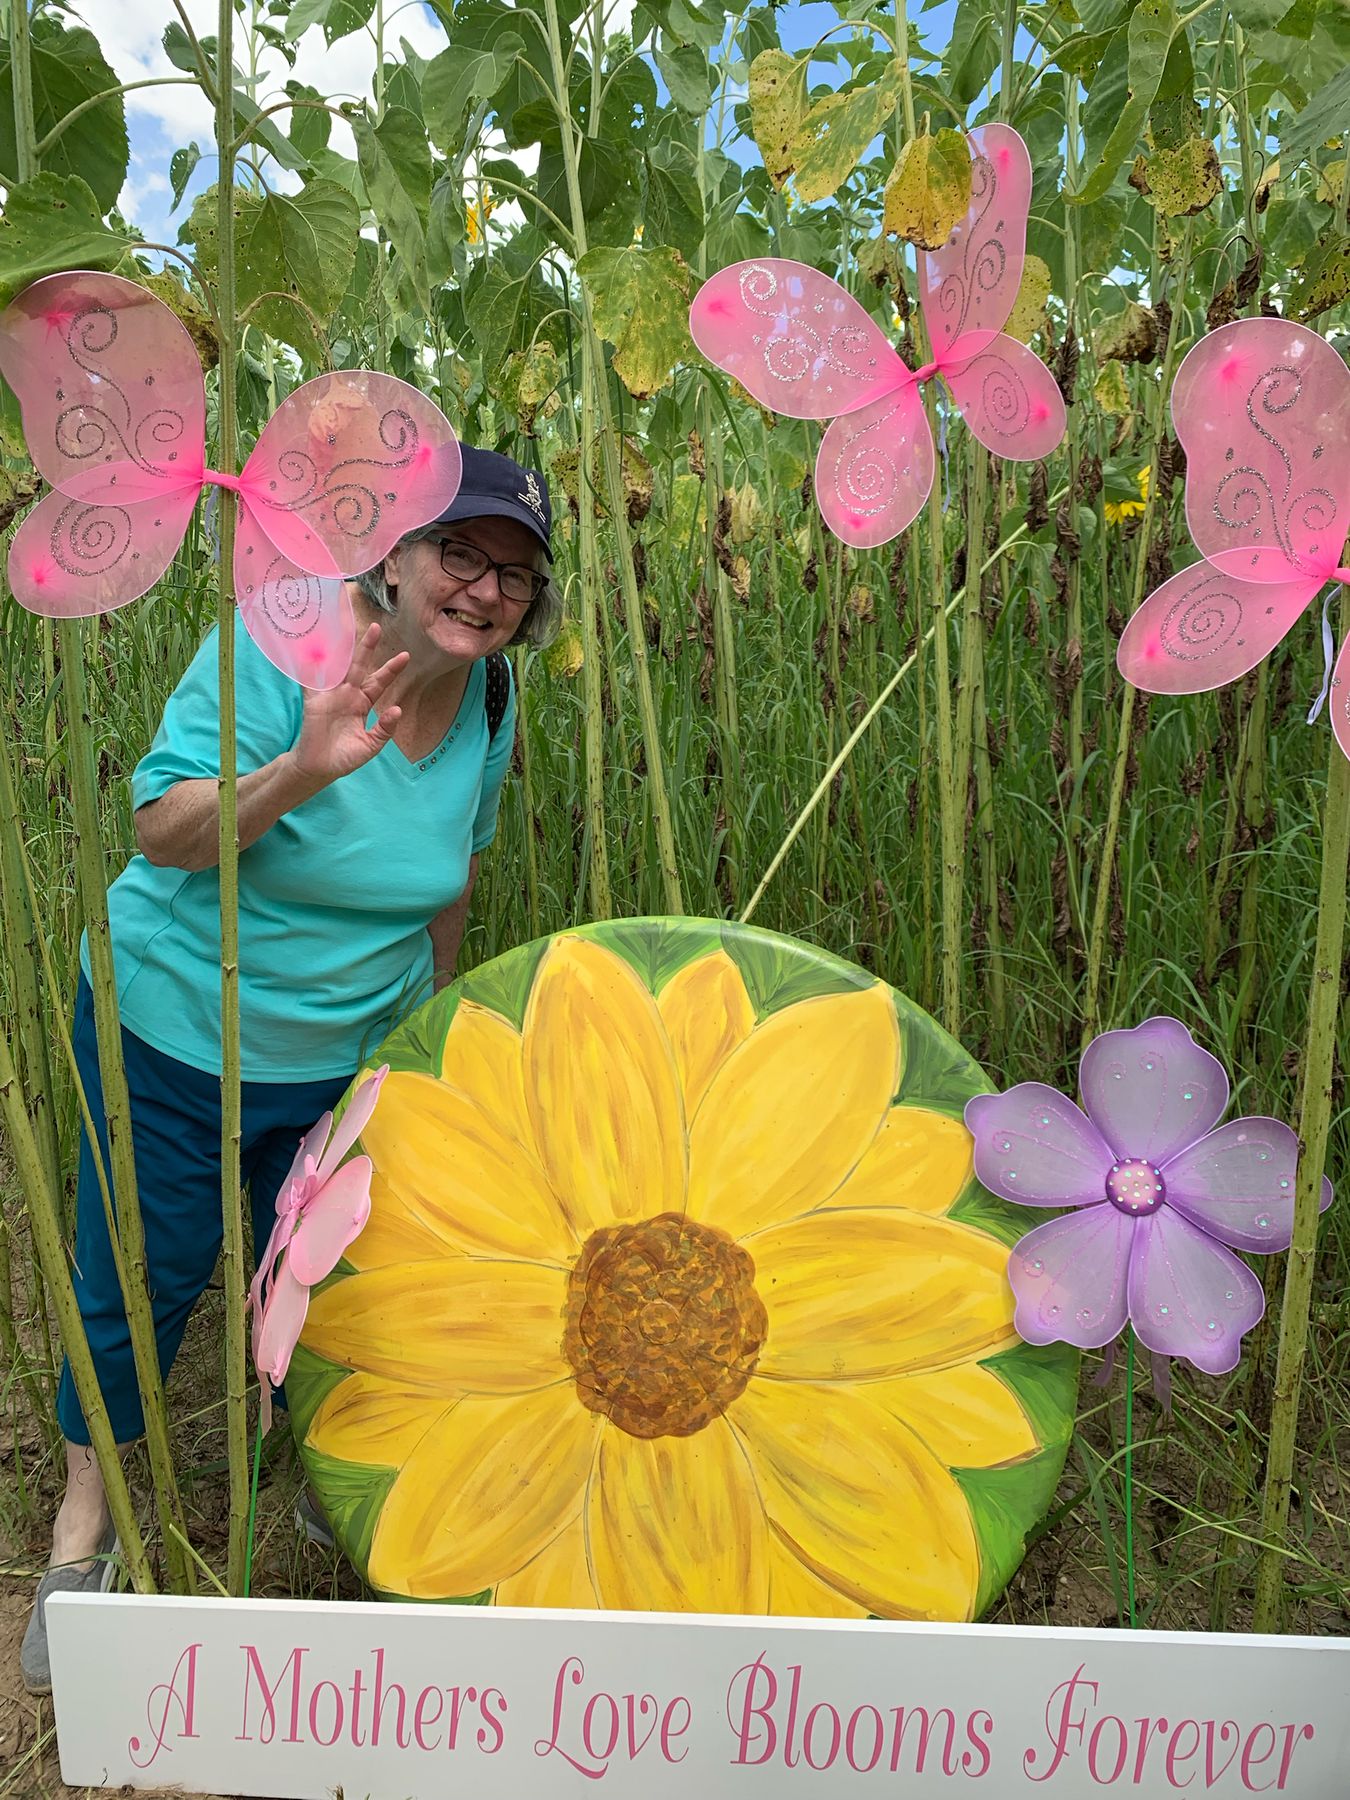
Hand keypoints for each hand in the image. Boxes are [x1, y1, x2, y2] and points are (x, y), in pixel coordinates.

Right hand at [289, 621, 408, 784]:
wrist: (319, 769)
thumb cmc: (345, 757)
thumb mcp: (371, 745)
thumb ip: (384, 729)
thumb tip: (398, 710)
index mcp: (363, 704)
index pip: (379, 682)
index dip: (391, 670)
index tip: (405, 656)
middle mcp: (347, 695)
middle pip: (360, 667)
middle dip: (368, 648)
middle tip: (377, 627)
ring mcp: (330, 696)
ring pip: (339, 668)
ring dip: (343, 650)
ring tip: (349, 630)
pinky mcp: (313, 702)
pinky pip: (312, 682)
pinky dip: (311, 667)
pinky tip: (314, 650)